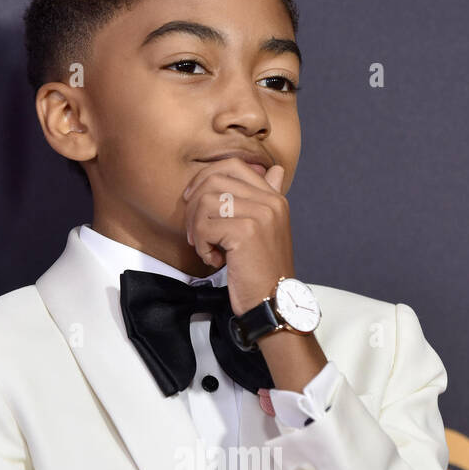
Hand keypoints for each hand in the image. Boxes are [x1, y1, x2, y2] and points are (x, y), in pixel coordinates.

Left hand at [182, 158, 293, 312]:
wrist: (274, 303)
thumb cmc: (264, 270)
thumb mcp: (269, 230)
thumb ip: (266, 199)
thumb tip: (276, 171)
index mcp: (274, 198)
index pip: (233, 166)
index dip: (205, 178)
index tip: (193, 199)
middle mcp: (270, 202)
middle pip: (215, 180)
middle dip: (194, 204)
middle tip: (196, 232)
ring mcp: (259, 215)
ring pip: (206, 202)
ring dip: (197, 228)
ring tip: (206, 248)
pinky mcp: (245, 232)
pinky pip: (205, 227)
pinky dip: (202, 246)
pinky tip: (215, 260)